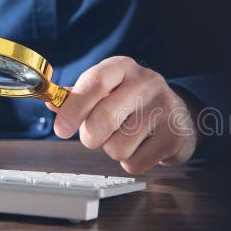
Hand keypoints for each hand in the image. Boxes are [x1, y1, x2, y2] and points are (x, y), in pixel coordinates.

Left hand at [47, 56, 198, 173]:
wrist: (178, 115)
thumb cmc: (133, 103)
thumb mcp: (106, 92)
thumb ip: (77, 97)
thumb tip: (52, 104)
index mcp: (123, 67)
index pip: (94, 83)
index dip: (73, 108)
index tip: (61, 129)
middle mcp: (147, 81)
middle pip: (103, 119)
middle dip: (91, 137)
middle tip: (94, 138)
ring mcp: (165, 107)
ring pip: (118, 147)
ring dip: (114, 150)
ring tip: (127, 139)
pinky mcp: (176, 134)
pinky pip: (136, 163)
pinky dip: (132, 163)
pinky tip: (143, 148)